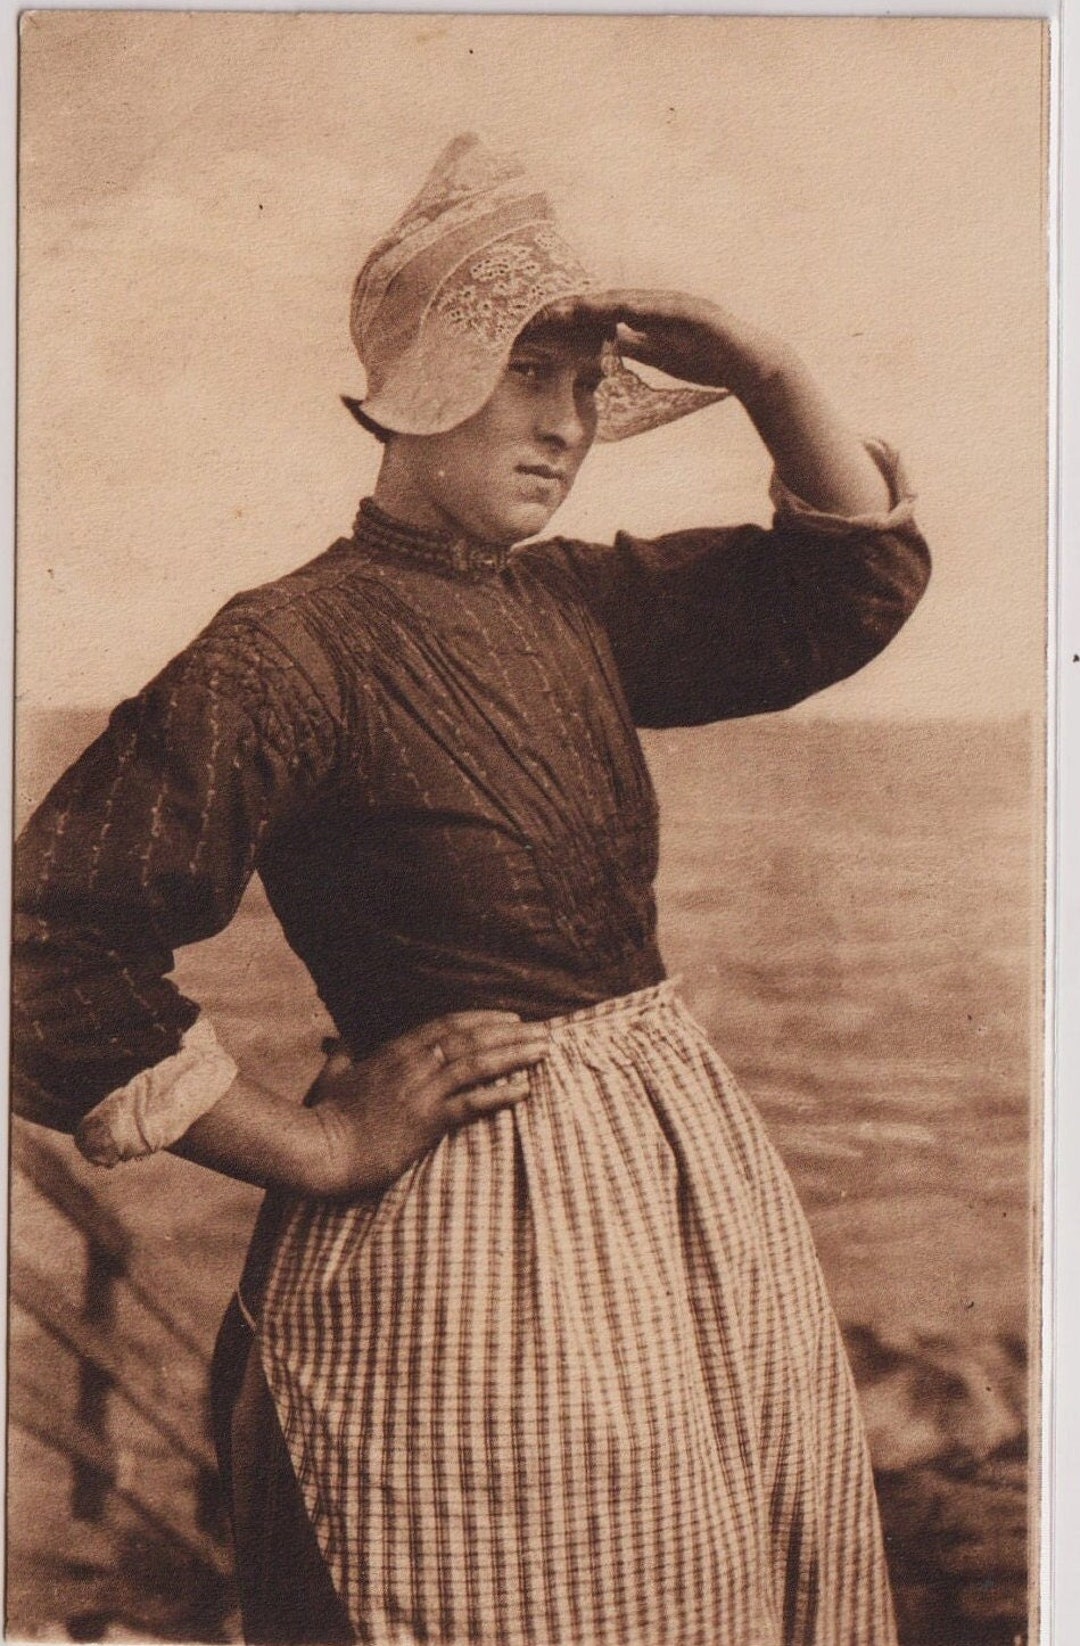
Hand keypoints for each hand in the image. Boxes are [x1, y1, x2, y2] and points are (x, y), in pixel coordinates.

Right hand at [306, 1011, 549, 1195]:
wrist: (318, 1151)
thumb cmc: (322, 1116)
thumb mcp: (331, 1077)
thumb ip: (341, 1055)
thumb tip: (339, 1041)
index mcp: (394, 1053)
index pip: (446, 1025)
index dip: (482, 1019)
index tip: (510, 1018)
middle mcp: (412, 1066)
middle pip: (470, 1039)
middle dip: (510, 1034)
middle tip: (544, 1032)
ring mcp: (420, 1093)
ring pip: (476, 1065)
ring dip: (514, 1057)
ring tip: (543, 1052)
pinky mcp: (425, 1123)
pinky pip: (470, 1104)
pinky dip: (500, 1095)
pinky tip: (524, 1090)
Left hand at [541, 290, 791, 398]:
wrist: (748, 367)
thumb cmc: (707, 360)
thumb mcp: (661, 355)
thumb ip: (637, 344)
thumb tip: (609, 339)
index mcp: (654, 316)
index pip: (612, 313)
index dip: (583, 315)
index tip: (554, 319)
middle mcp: (665, 304)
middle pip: (619, 300)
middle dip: (587, 303)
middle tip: (554, 308)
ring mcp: (683, 306)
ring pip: (641, 300)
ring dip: (610, 300)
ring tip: (582, 305)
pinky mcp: (700, 313)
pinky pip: (671, 308)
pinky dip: (648, 307)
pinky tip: (627, 308)